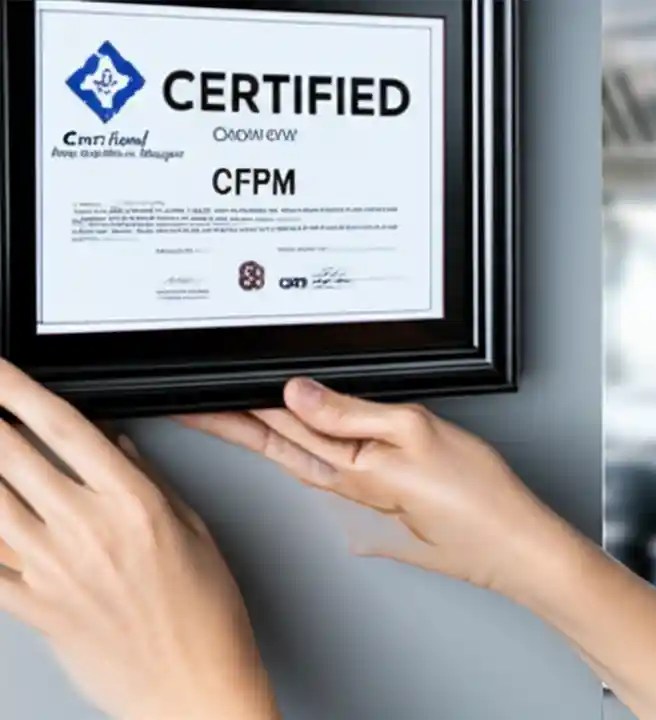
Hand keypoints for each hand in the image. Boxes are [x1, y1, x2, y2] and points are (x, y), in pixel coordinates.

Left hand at [0, 361, 276, 719]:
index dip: (21, 392)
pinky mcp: (32, 607)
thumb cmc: (205, 617)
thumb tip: (117, 449)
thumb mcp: (195, 534)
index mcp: (133, 504)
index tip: (2, 372)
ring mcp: (52, 569)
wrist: (192, 686)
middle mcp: (85, 530)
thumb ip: (150, 485)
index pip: (63, 429)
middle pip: (10, 456)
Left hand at [177, 378, 581, 600]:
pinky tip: (304, 458)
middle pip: (276, 445)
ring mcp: (362, 503)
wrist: (509, 545)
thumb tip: (296, 392)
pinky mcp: (382, 511)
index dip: (231, 409)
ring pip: (301, 461)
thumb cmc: (475, 496)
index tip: (195, 395)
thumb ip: (352, 411)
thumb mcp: (415, 432)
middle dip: (232, 423)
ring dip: (264, 438)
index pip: (273, 427)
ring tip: (232, 420)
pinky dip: (308, 460)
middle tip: (192, 405)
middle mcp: (346, 486)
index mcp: (346, 466)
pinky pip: (331, 480)